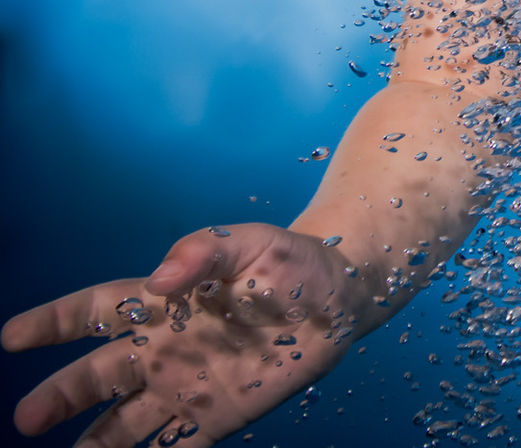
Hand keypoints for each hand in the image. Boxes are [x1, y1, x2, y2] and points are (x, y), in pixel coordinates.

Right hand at [4, 224, 364, 445]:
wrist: (338, 297)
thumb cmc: (288, 262)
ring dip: (95, 444)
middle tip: (26, 418)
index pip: (96, 311)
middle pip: (99, 376)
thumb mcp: (250, 242)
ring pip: (125, 423)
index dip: (53, 322)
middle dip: (61, 396)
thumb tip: (158, 279)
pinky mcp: (217, 417)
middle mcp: (164, 351)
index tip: (12, 337)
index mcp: (164, 305)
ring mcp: (187, 386)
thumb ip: (203, 251)